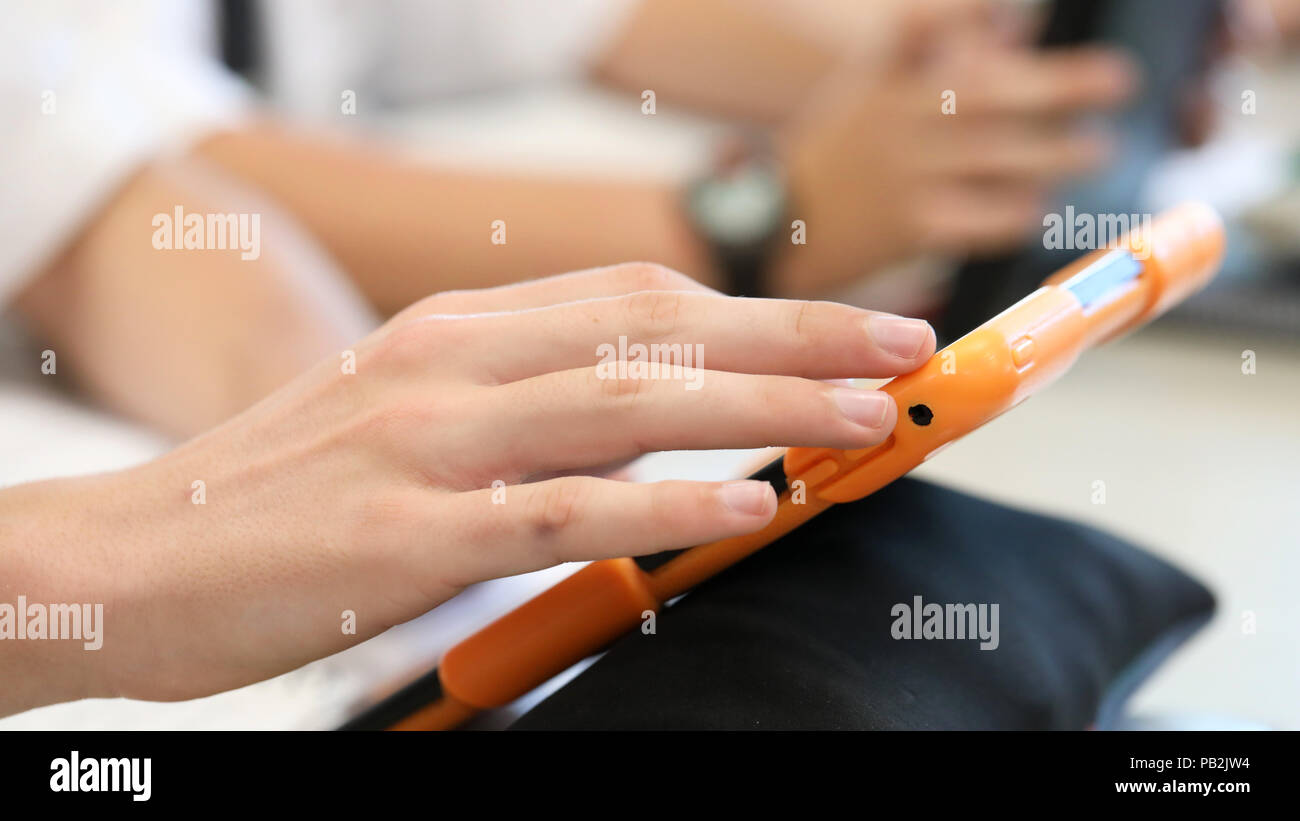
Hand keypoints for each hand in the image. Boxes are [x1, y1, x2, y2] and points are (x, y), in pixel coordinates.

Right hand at [3, 263, 935, 710]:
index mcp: (457, 333)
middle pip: (661, 330)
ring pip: (632, 405)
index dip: (760, 308)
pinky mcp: (406, 533)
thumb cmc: (282, 500)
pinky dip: (668, 506)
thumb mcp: (409, 422)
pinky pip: (563, 509)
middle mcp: (453, 364)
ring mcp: (430, 443)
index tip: (851, 323)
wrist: (127, 558)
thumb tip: (657, 438)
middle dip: (799, 335)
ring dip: (766, 405)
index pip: (640, 298)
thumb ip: (525, 415)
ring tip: (872, 417)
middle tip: (907, 347)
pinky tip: (752, 506)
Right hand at [771, 2, 1138, 294]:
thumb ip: (929, 55)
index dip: (974, 13)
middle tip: (1118, 81)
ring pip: (997, 157)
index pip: (926, 27)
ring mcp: (902, 175)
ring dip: (1057, 154)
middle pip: (987, 93)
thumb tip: (1016, 25)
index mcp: (882, 80)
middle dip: (1060, 86)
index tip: (1022, 12)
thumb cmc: (831, 160)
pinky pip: (981, 217)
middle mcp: (894, 120)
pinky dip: (1016, 210)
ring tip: (1097, 151)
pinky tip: (1039, 207)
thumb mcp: (863, 92)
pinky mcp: (909, 229)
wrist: (771, 233)